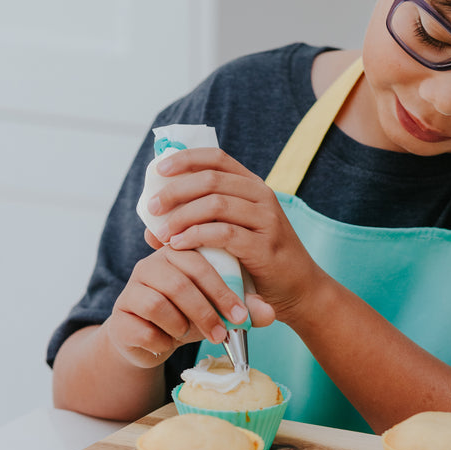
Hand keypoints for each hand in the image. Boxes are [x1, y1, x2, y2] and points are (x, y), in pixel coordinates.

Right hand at [106, 244, 274, 367]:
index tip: (241, 314)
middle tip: (222, 333)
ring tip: (191, 337)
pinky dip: (161, 341)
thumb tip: (271, 314)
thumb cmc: (187, 316)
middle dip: (205, 312)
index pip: (200, 262)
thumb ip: (244, 309)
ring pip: (157, 304)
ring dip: (181, 326)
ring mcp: (130, 289)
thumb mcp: (218, 311)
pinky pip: (143, 328)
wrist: (148, 340)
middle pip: (178, 283)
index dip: (222, 289)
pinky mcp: (119, 316)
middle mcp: (150, 266)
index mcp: (177, 253)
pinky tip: (168, 344)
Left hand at [146, 147, 321, 321]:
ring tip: (161, 233)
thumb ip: (199, 224)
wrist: (299, 290)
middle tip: (152, 207)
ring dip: (182, 217)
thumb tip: (151, 226)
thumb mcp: (231, 234)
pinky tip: (178, 246)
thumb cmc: (257, 262)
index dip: (185, 158)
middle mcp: (262, 196)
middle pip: (210, 180)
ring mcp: (266, 220)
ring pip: (215, 204)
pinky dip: (195, 237)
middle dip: (175, 191)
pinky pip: (224, 234)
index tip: (159, 170)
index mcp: (252, 186)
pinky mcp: (264, 246)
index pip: (216, 158)